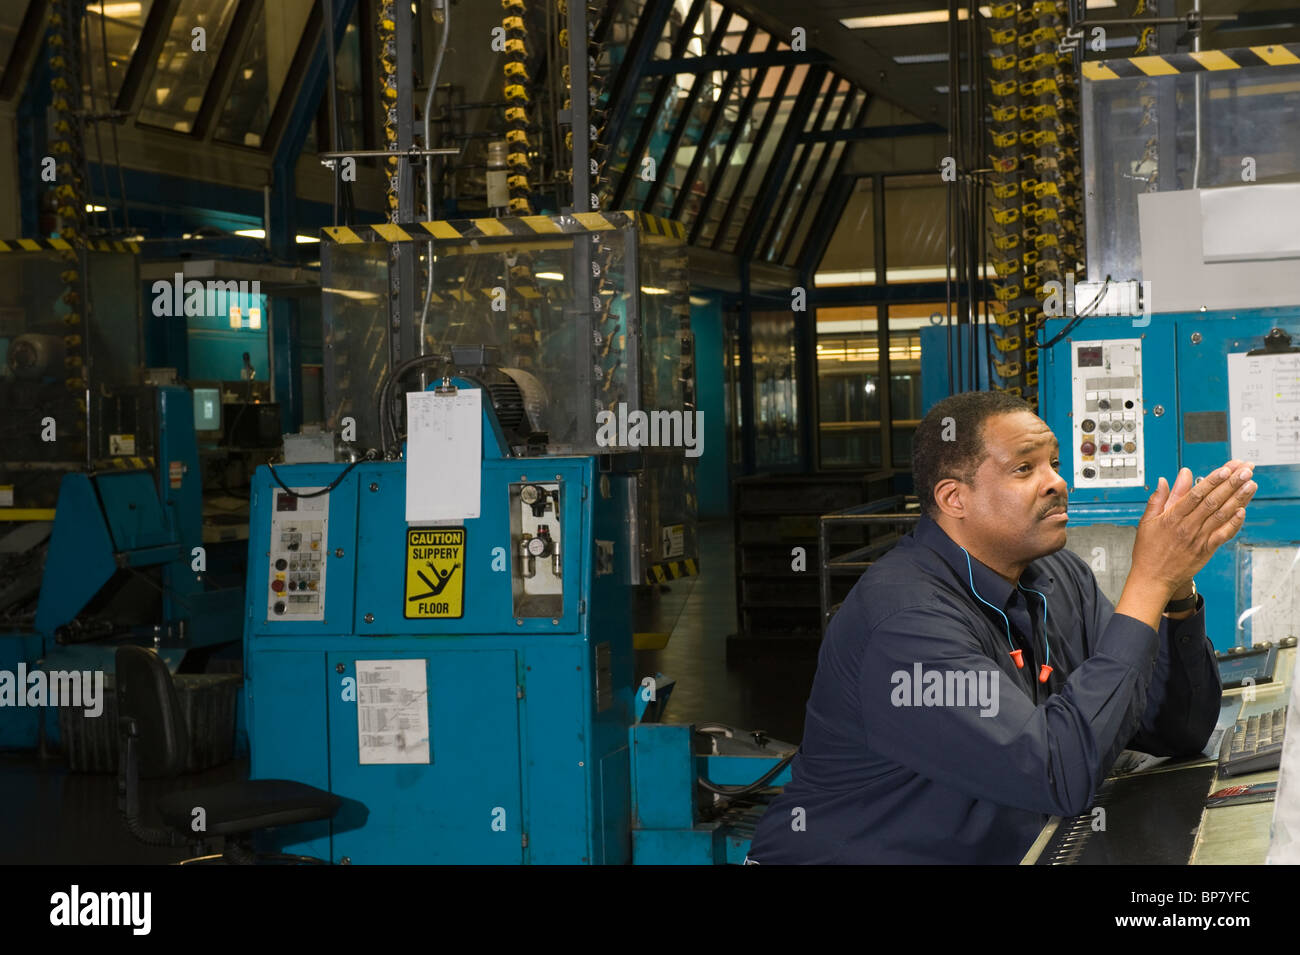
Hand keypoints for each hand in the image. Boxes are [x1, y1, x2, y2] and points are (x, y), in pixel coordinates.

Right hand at [1116, 462, 1254, 629]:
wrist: (1152, 579)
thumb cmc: (1148, 551)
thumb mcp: (1147, 521)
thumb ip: (1159, 499)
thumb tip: (1164, 479)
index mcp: (1171, 517)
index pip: (1195, 494)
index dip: (1212, 480)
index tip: (1226, 468)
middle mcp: (1187, 527)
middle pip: (1212, 501)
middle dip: (1231, 484)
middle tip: (1245, 470)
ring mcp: (1198, 539)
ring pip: (1221, 515)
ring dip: (1238, 499)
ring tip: (1251, 484)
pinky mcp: (1206, 550)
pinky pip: (1223, 535)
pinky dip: (1234, 523)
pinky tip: (1243, 510)